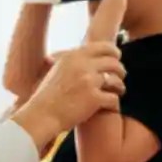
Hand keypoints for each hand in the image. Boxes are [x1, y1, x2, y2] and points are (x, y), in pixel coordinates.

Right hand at [11, 42, 125, 149]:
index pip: (104, 47)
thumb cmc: (46, 96)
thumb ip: (72, 61)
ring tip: (118, 92)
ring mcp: (89, 81)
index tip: (116, 59)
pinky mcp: (94, 98)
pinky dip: (114, 104)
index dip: (114, 53)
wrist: (41, 115)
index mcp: (74, 55)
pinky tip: (111, 107)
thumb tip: (88, 56)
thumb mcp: (56, 69)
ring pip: (117, 80)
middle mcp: (83, 65)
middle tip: (120, 77)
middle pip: (114, 62)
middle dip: (120, 70)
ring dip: (120, 86)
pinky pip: (114, 98)